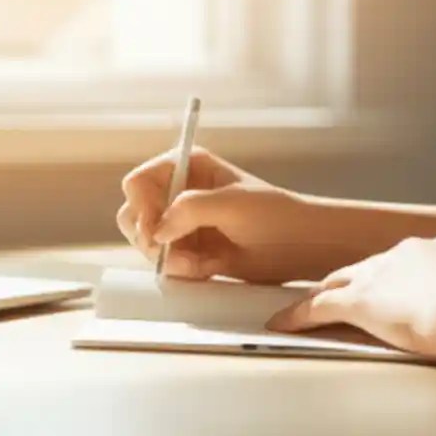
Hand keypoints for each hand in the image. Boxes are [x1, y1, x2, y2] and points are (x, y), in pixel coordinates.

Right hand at [117, 147, 329, 282]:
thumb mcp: (231, 204)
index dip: (140, 207)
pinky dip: (180, 270)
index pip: (138, 182)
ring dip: (166, 257)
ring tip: (197, 263)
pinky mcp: (189, 249)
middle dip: (148, 237)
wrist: (302, 247)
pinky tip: (206, 269)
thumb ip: (188, 210)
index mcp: (186, 166)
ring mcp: (182, 223)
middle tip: (168, 252)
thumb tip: (157, 232)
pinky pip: (165, 262)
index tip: (155, 230)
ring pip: (146, 242)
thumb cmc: (275, 215)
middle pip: (133, 213)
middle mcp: (178, 191)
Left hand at [266, 234, 435, 356]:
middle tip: (342, 292)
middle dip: (354, 280)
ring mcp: (379, 275)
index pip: (410, 263)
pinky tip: (279, 326)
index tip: (401, 290)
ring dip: (319, 296)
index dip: (400, 277)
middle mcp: (405, 253)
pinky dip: (297, 316)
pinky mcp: (357, 301)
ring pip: (338, 283)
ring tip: (302, 307)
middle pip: (368, 268)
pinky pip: (317, 307)